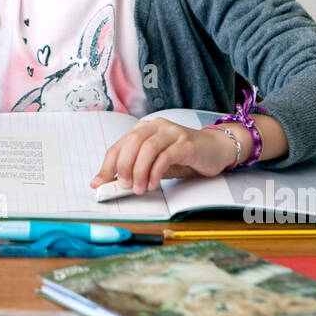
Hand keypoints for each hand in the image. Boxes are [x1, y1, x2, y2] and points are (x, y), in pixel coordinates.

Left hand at [91, 120, 246, 194]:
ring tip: (139, 188)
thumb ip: (136, 169)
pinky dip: (156, 172)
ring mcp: (172, 133)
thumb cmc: (183, 157)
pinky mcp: (186, 143)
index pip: (119, 145)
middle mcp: (156, 127)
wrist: (215, 150)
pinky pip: (165, 156)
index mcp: (143, 129)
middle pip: (131, 143)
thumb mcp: (155, 164)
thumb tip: (112, 184)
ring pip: (147, 148)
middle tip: (124, 186)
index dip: (107, 165)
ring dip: (140, 171)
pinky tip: (153, 184)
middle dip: (124, 167)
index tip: (100, 183)